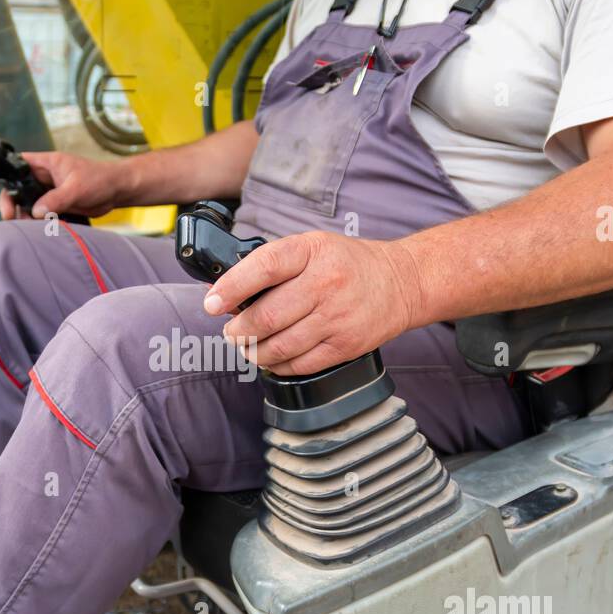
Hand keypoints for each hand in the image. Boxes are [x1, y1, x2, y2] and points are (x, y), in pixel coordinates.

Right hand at [0, 151, 126, 219]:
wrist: (117, 191)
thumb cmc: (100, 180)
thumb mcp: (76, 188)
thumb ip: (55, 199)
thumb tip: (35, 212)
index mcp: (47, 163)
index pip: (17, 163)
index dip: (1, 172)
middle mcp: (45, 176)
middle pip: (17, 187)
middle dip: (10, 201)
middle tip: (10, 216)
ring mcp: (50, 191)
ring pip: (27, 202)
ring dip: (23, 214)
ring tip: (25, 226)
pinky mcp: (56, 204)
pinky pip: (39, 213)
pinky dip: (36, 221)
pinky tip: (38, 229)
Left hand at [203, 231, 419, 376]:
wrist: (401, 282)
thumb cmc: (347, 264)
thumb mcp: (311, 248)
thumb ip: (271, 265)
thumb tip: (223, 290)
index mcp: (312, 251)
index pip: (265, 267)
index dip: (232, 287)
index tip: (211, 303)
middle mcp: (326, 283)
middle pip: (267, 316)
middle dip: (238, 329)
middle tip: (231, 331)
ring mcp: (337, 317)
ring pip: (280, 346)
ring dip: (254, 351)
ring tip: (248, 346)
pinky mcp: (346, 345)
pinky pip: (301, 364)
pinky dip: (278, 365)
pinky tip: (272, 358)